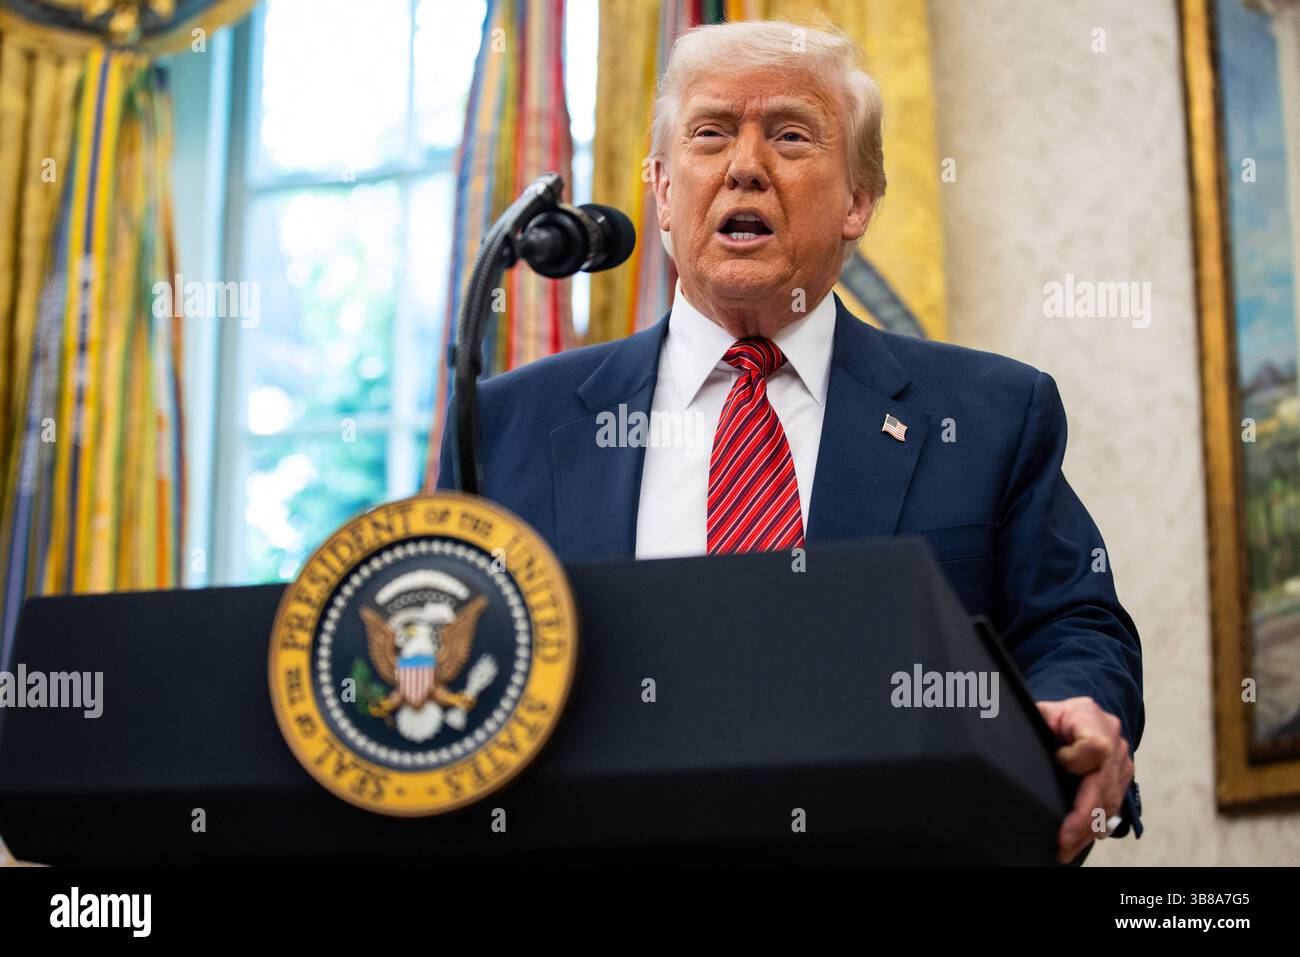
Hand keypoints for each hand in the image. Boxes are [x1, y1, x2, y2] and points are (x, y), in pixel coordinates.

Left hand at [1036, 696, 1133, 863]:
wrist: (1080, 715)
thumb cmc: (1054, 716)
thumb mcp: (1041, 711)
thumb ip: (1030, 722)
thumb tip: (1001, 730)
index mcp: (1090, 717)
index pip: (1095, 747)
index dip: (1075, 761)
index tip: (1057, 761)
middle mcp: (1113, 739)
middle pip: (1102, 784)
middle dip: (1081, 817)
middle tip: (1062, 840)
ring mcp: (1121, 761)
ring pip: (1108, 802)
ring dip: (1087, 829)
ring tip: (1066, 848)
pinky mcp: (1122, 778)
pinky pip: (1111, 807)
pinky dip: (1094, 827)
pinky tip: (1078, 840)